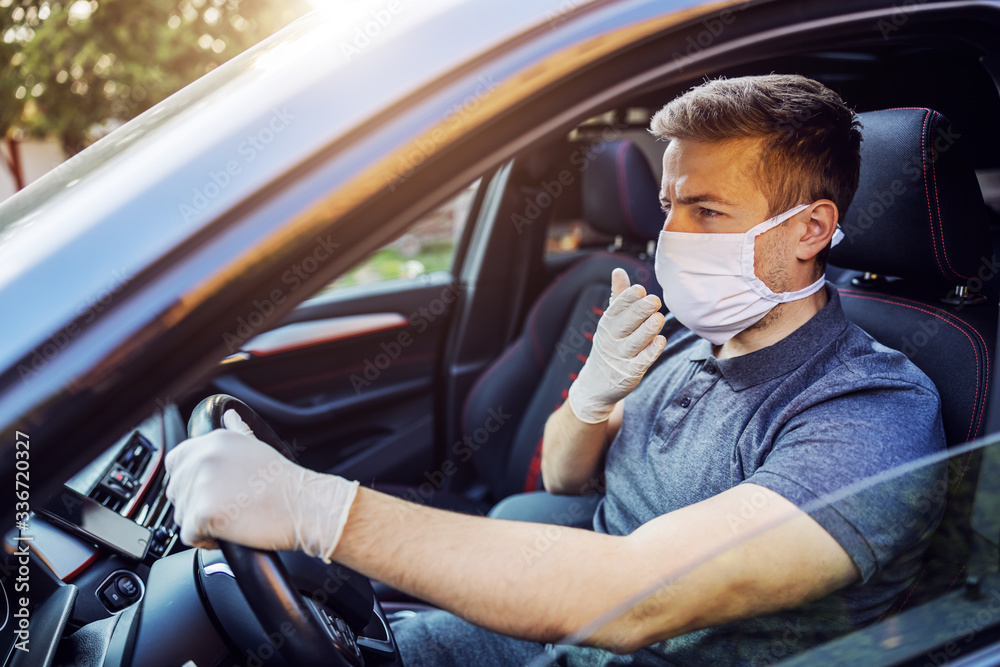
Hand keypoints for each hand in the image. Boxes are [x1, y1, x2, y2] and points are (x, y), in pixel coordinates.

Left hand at [165, 410, 358, 561]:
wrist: (306, 507)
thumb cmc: (287, 483)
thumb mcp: (258, 446)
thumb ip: (237, 431)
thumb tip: (229, 415)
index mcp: (214, 441)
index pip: (175, 461)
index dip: (189, 481)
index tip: (210, 491)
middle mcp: (204, 457)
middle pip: (176, 492)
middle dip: (196, 504)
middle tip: (229, 507)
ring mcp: (201, 484)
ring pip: (180, 515)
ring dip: (202, 524)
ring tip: (233, 518)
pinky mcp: (202, 512)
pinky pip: (188, 536)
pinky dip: (206, 541)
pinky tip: (230, 532)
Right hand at [567, 269, 665, 422]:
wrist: (596, 384)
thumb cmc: (609, 346)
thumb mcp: (610, 322)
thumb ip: (618, 297)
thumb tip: (619, 271)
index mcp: (608, 324)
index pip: (617, 308)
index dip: (627, 299)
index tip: (639, 289)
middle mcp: (612, 339)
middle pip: (626, 323)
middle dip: (640, 311)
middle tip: (654, 300)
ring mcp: (621, 357)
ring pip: (635, 342)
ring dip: (647, 330)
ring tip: (659, 318)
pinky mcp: (630, 373)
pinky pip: (641, 362)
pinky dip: (650, 352)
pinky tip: (660, 342)